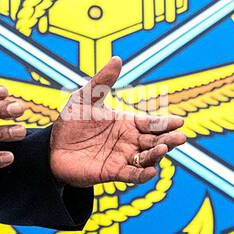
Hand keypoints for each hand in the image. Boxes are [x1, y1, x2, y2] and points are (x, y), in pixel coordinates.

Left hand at [48, 55, 186, 186]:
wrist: (51, 147)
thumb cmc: (70, 121)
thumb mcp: (85, 98)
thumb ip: (102, 81)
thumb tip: (117, 58)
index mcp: (127, 123)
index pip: (152, 123)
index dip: (166, 123)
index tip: (180, 122)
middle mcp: (129, 141)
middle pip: (154, 141)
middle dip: (168, 140)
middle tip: (181, 137)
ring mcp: (122, 158)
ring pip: (146, 158)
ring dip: (157, 156)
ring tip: (162, 149)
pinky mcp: (111, 173)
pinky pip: (131, 175)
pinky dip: (142, 174)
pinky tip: (150, 171)